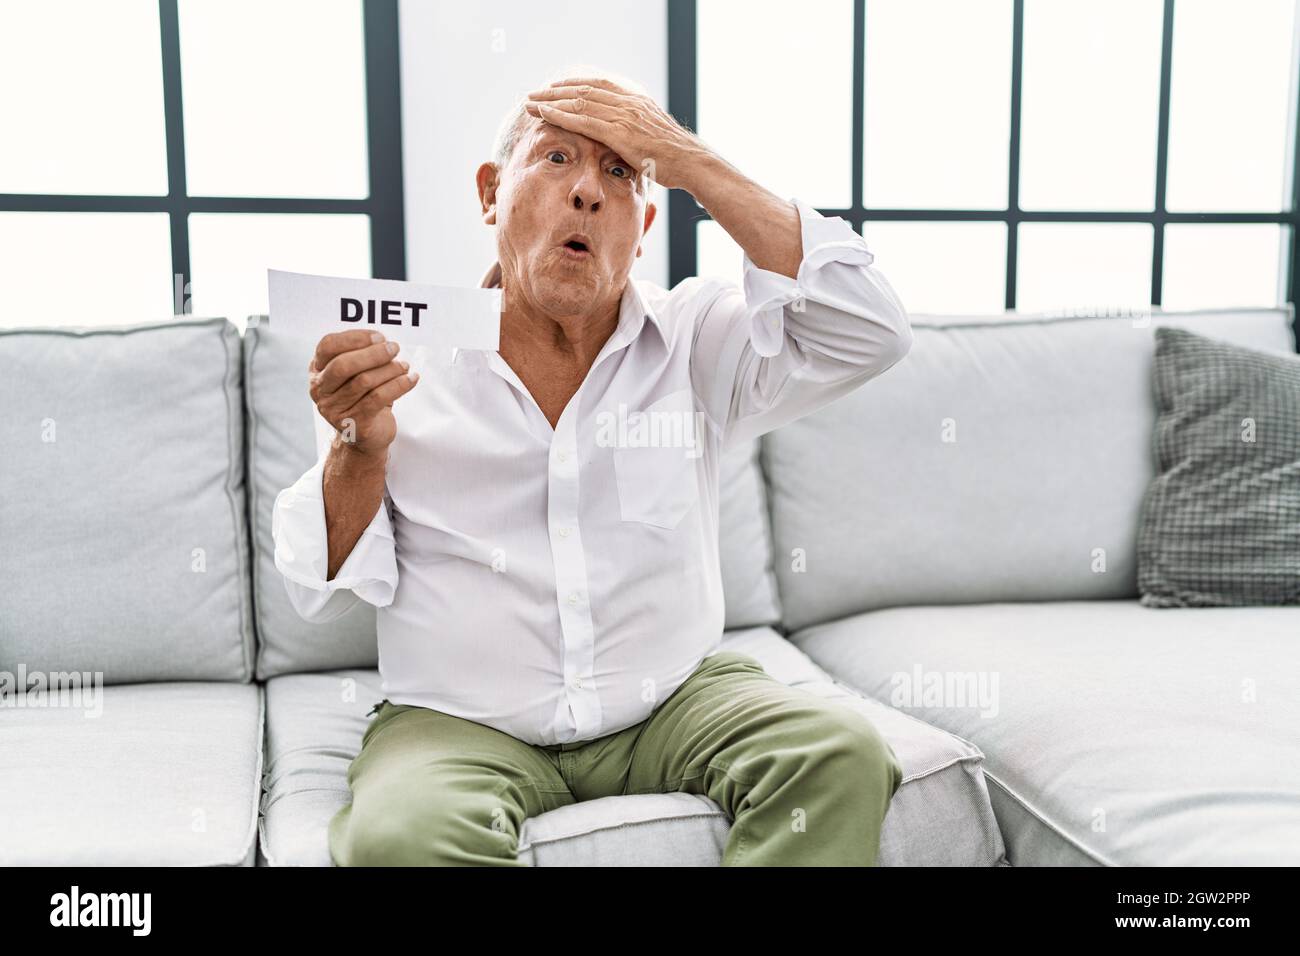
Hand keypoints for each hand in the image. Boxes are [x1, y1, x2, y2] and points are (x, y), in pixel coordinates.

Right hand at [308, 330, 418, 457]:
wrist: (366, 437)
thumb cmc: (363, 398)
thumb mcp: (357, 374)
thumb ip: (362, 356)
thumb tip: (384, 342)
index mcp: (317, 371)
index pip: (327, 346)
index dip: (354, 338)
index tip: (379, 337)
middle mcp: (320, 390)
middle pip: (343, 365)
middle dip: (373, 354)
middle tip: (394, 348)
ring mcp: (334, 409)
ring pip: (364, 381)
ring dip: (390, 369)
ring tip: (404, 365)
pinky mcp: (354, 424)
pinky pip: (378, 398)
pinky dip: (399, 385)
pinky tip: (411, 379)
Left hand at [524, 77, 710, 191]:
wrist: (691, 162)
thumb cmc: (674, 156)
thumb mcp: (653, 136)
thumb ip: (636, 130)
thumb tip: (626, 136)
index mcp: (635, 100)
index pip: (597, 85)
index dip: (572, 85)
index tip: (554, 89)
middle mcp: (628, 102)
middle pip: (583, 90)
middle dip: (554, 91)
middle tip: (532, 94)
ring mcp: (624, 116)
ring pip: (580, 101)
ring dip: (551, 101)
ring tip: (530, 103)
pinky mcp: (621, 133)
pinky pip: (585, 120)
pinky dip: (562, 115)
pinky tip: (545, 114)